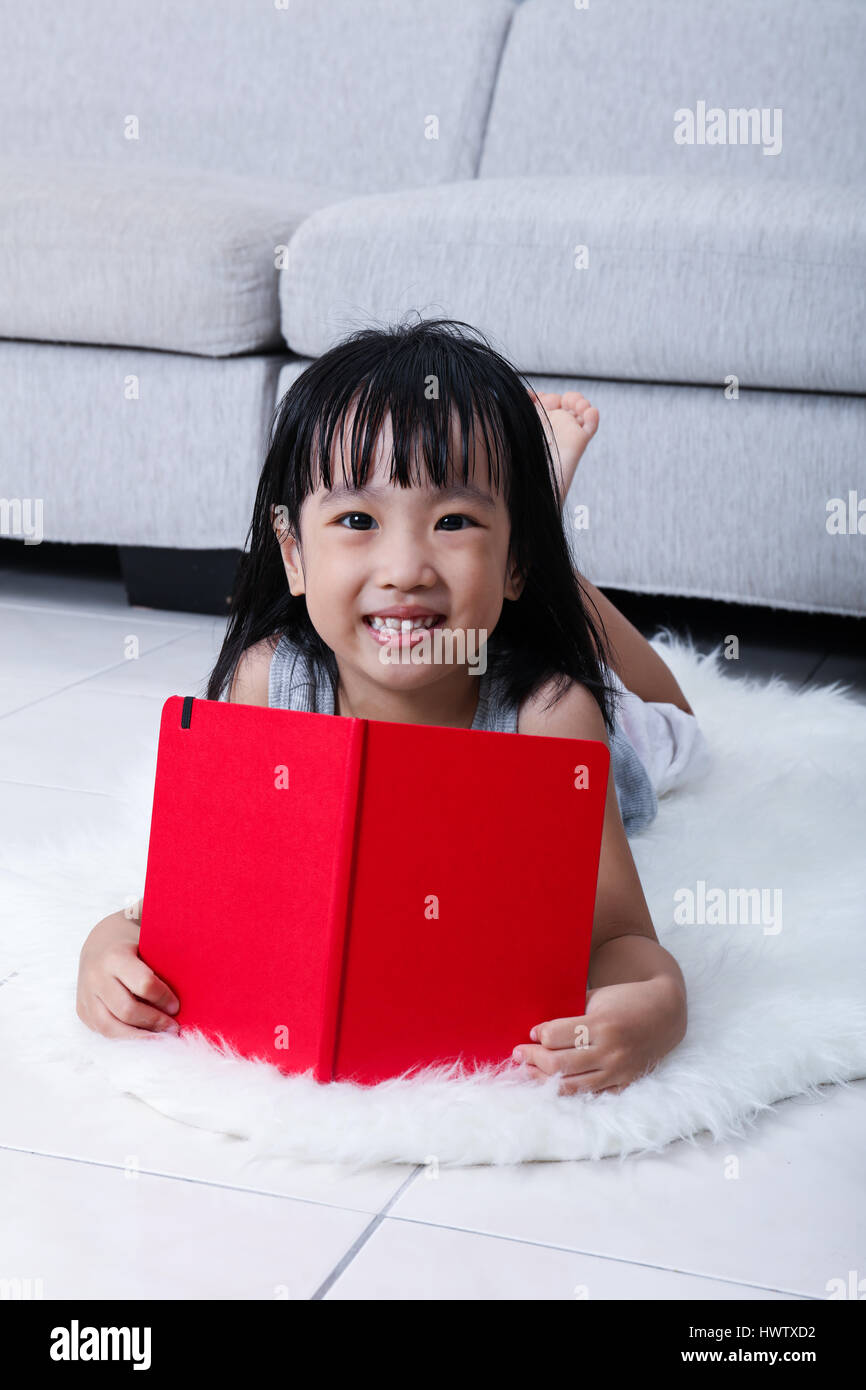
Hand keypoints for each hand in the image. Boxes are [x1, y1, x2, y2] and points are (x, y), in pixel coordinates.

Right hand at [76, 910, 180, 1037]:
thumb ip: (167, 950)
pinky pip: (103, 1031)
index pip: (144, 984)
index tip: (178, 1006)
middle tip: (175, 1028)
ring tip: (162, 1040)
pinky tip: (144, 1038)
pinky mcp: (82, 1010)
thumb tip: (201, 963)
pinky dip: (125, 1037)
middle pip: (127, 1010)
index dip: (164, 998)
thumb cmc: (134, 940)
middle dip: (155, 1022)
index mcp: (115, 956)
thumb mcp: (149, 937)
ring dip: (140, 1037)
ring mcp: (85, 995)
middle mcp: (96, 976)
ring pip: (111, 1027)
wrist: (99, 942)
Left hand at [511, 977, 685, 1095]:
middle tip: (518, 1053)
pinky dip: (570, 1090)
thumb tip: (538, 1031)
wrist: (666, 1013)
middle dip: (532, 1059)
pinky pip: (591, 1095)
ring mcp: (618, 1071)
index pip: (555, 1035)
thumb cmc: (625, 1000)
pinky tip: (555, 1083)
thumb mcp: (598, 997)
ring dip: (543, 1079)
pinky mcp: (625, 1083)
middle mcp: (610, 1051)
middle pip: (558, 1064)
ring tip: (528, 1071)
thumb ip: (571, 1014)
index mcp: (602, 1025)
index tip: (531, 1033)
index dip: (538, 1035)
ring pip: (571, 1086)